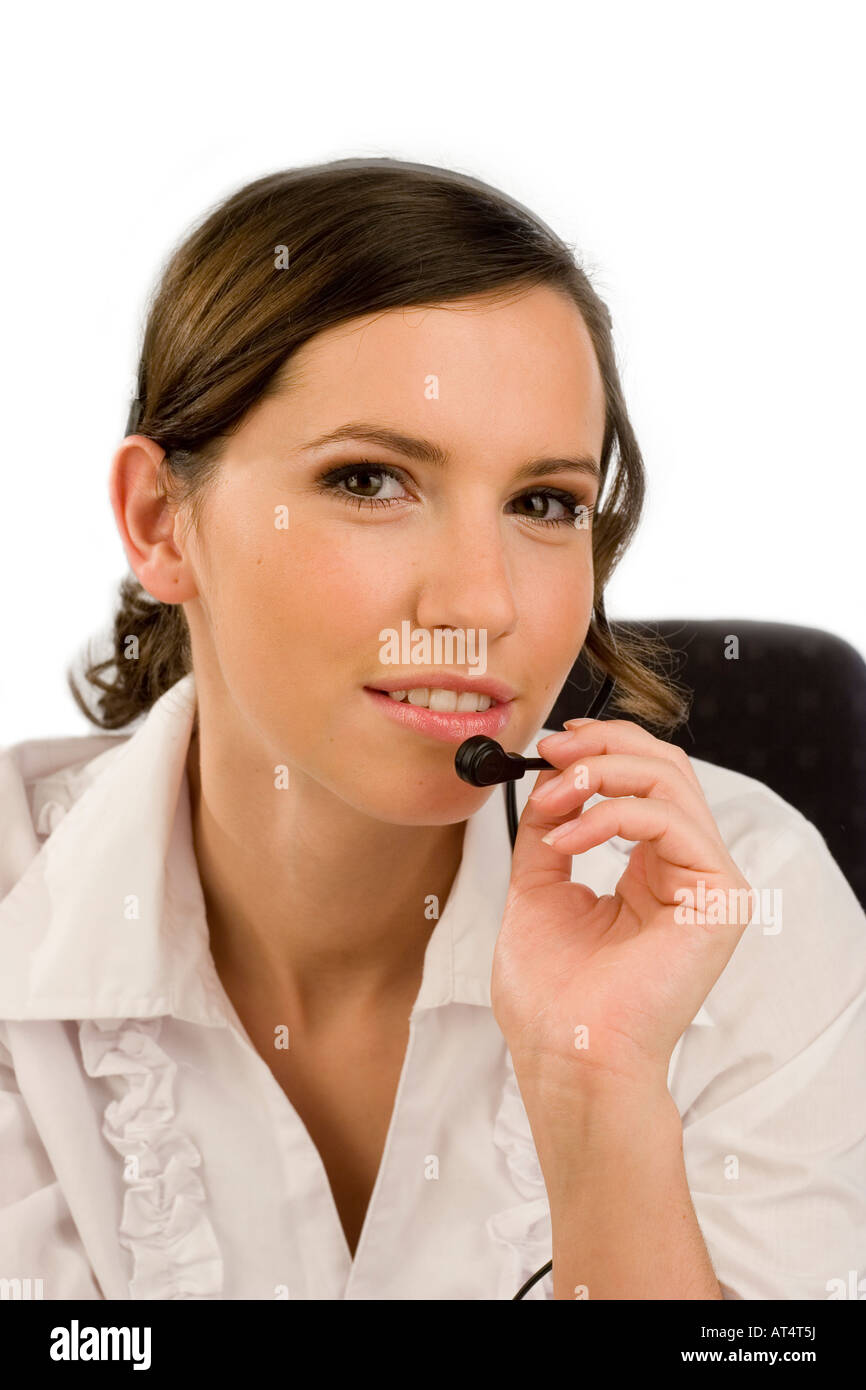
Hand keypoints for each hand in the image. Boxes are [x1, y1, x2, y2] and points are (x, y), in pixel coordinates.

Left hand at [490, 718, 755, 1089]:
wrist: (566, 1054)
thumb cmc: (552, 994)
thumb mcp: (538, 888)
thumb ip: (551, 829)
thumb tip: (551, 777)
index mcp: (651, 871)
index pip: (646, 781)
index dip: (601, 748)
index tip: (549, 745)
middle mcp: (687, 872)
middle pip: (668, 767)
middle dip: (603, 747)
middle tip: (551, 751)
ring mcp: (709, 883)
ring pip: (671, 781)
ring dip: (601, 775)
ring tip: (554, 800)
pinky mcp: (719, 898)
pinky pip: (671, 821)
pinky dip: (611, 813)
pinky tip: (569, 836)